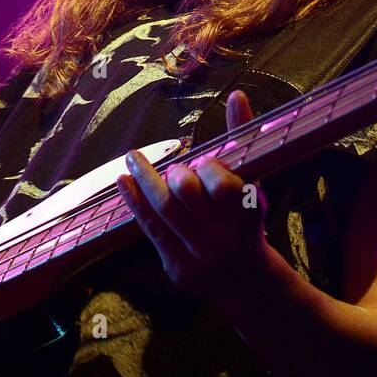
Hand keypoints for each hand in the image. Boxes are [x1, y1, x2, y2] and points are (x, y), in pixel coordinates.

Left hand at [116, 89, 271, 305]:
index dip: (210, 169)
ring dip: (144, 180)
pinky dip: (134, 203)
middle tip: (173, 166)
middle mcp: (225, 237)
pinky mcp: (178, 268)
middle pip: (187, 196)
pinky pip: (151, 230)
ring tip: (132, 158)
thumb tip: (235, 95)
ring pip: (164, 210)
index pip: (224, 185)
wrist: (246, 282)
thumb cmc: (246, 219)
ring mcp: (199, 255)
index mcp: (248, 212)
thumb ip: (242, 138)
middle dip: (175, 175)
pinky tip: (123, 182)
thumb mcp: (253, 181)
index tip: (204, 159)